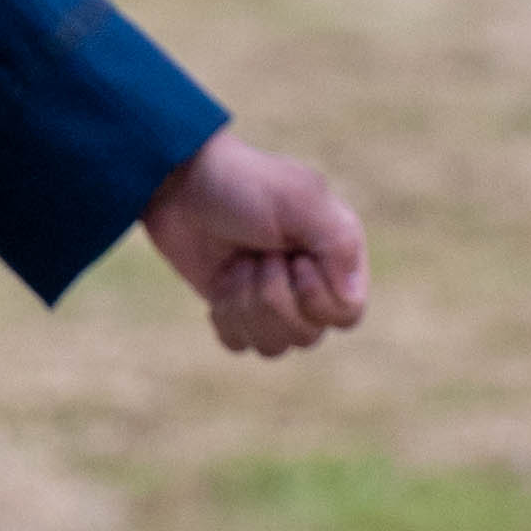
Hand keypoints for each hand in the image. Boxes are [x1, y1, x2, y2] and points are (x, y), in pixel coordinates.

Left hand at [139, 130, 370, 356]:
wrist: (179, 183)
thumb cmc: (244, 185)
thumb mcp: (302, 200)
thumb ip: (340, 244)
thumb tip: (350, 302)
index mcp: (336, 257)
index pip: (346, 315)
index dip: (316, 297)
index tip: (295, 257)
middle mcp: (311, 284)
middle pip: (307, 336)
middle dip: (273, 298)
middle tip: (257, 255)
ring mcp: (272, 301)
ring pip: (273, 346)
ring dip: (245, 305)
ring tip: (236, 265)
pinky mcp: (236, 311)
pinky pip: (240, 345)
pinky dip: (225, 318)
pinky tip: (221, 283)